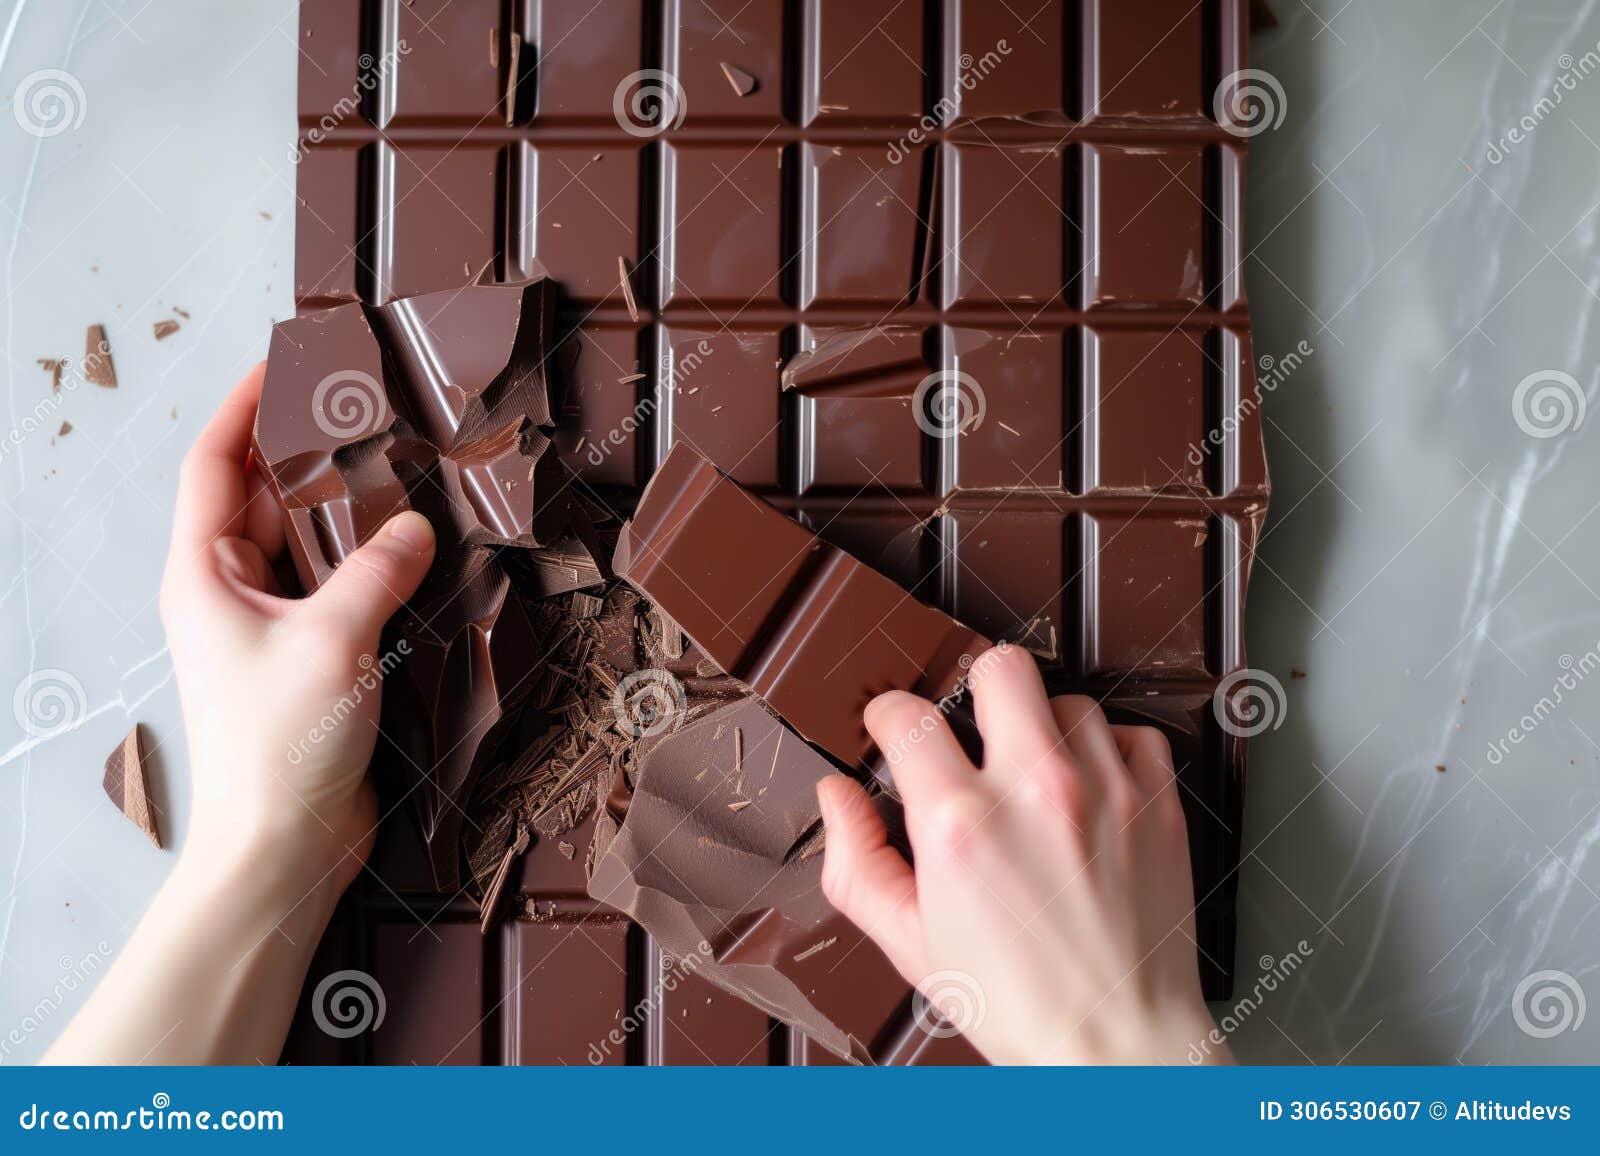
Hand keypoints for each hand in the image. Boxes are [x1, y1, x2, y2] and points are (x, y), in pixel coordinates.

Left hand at [48, 366, 436, 1064]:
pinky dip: (371, 564)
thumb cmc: (278, 747)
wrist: (282, 845)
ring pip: (306, 545)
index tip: (281, 360)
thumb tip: (415, 525)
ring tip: (398, 465)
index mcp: (203, 574)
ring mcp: (269, 628)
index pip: (214, 464)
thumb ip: (377, 571)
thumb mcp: (332, 643)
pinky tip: (416, 548)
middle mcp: (229, 593)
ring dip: (346, 509)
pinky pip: (339, 590)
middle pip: (263, 497)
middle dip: (306, 450)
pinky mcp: (310, 660)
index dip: (243, 406)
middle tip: (364, 407)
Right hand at [816, 643, 1223, 1065]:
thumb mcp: (906, 942)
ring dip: (1044, 730)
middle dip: (971, 690)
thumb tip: (837, 794)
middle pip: (998, 667)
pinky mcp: (1157, 802)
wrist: (1116, 1046)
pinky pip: (1132, 733)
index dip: (887, 717)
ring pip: (1067, 700)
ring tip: (1036, 781)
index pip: (905, 715)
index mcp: (959, 823)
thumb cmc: (1013, 1003)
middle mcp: (1034, 790)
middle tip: (971, 734)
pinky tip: (1090, 792)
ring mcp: (1105, 790)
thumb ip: (854, 860)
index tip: (893, 731)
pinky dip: (1109, 753)